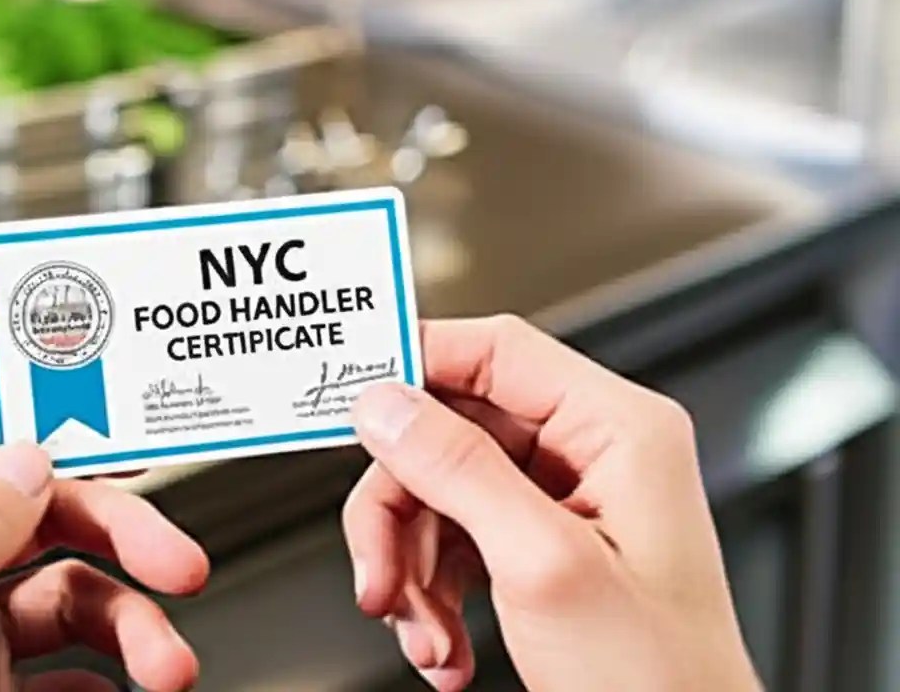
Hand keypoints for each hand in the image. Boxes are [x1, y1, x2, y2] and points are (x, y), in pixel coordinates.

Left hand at [0, 404, 207, 691]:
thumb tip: (26, 455)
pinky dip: (111, 676)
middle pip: (42, 518)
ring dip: (133, 626)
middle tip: (180, 565)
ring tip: (169, 671)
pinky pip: (71, 664)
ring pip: (69, 594)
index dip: (55, 436)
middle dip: (121, 542)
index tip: (130, 438)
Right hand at [344, 316, 758, 690]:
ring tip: (420, 628)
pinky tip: (442, 645)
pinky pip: (450, 541)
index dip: (416, 362)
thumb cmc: (660, 680)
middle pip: (448, 431)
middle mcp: (589, 454)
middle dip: (401, 509)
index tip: (351, 395)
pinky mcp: (534, 548)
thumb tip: (387, 405)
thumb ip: (461, 472)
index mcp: (618, 430)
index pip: (497, 351)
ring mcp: (560, 503)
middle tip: (379, 568)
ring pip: (437, 492)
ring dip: (411, 566)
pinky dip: (430, 595)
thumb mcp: (544, 565)